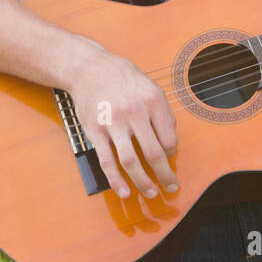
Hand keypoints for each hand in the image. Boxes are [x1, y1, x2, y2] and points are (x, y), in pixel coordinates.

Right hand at [63, 40, 178, 199]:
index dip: (172, 153)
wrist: (89, 68)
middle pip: (154, 153)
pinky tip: (124, 192)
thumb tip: (170, 141)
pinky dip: (116, 180)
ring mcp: (113, 123)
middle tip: (171, 187)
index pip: (169, 138)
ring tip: (151, 193)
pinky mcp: (95, 131)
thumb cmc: (122, 78)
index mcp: (152, 101)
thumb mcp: (150, 86)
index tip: (169, 158)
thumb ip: (162, 112)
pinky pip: (107, 161)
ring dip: (143, 182)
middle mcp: (134, 112)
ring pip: (131, 161)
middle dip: (165, 176)